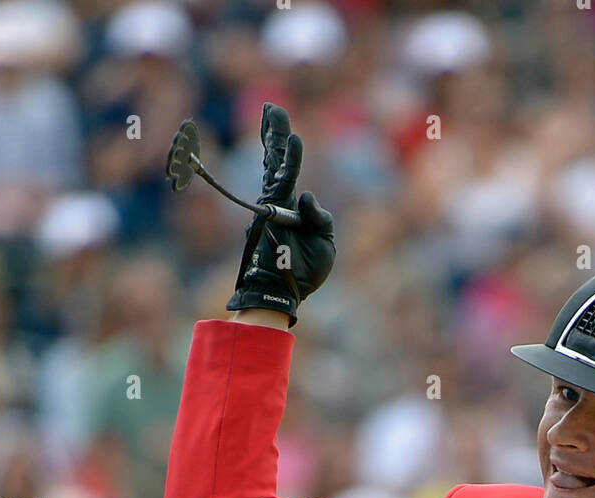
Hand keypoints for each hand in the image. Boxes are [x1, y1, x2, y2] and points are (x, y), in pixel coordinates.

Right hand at [227, 105, 334, 324]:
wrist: (285, 292)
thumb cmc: (303, 272)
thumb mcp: (324, 242)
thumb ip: (320, 217)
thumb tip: (306, 197)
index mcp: (290, 208)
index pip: (286, 173)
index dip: (285, 152)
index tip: (286, 133)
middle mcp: (278, 202)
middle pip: (275, 160)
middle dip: (273, 133)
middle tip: (270, 108)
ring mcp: (273, 205)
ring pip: (275, 163)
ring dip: (275, 136)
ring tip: (273, 110)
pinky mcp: (273, 212)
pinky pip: (283, 182)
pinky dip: (289, 161)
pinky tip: (294, 140)